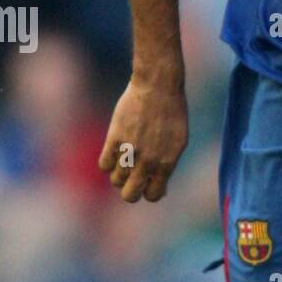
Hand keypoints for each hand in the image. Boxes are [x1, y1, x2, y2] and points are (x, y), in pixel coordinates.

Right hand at [98, 78, 187, 202]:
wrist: (157, 85)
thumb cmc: (171, 111)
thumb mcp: (178, 141)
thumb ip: (167, 164)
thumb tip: (159, 185)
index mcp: (167, 163)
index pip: (153, 195)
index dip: (148, 190)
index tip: (148, 179)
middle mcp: (149, 161)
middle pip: (130, 195)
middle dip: (130, 189)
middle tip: (132, 175)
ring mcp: (131, 151)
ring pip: (116, 180)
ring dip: (119, 173)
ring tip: (125, 156)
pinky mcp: (114, 139)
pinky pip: (104, 165)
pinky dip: (107, 162)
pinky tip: (114, 150)